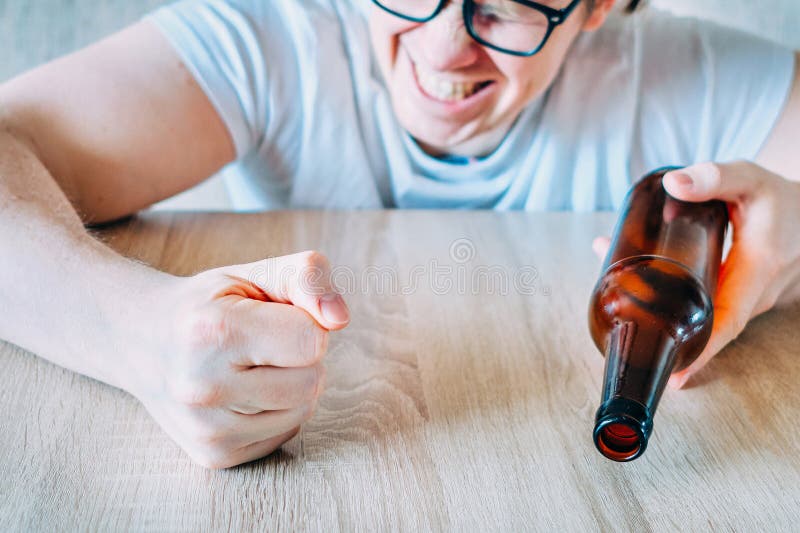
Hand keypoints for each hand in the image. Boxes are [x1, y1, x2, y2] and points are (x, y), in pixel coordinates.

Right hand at [124, 250, 349, 468]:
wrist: (142, 341)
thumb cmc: (211, 304)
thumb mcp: (255, 273)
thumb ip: (307, 277)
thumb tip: (339, 318)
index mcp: (213, 332)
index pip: (311, 340)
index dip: (305, 323)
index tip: (274, 317)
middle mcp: (203, 386)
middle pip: (312, 381)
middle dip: (301, 357)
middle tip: (262, 344)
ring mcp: (206, 429)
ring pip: (303, 410)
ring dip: (292, 385)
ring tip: (252, 366)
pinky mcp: (214, 455)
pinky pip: (286, 433)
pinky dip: (277, 412)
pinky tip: (244, 392)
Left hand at [593, 162, 799, 388]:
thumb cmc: (778, 195)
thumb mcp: (749, 178)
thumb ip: (714, 177)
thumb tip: (674, 184)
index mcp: (759, 269)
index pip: (727, 321)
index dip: (701, 350)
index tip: (677, 373)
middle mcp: (759, 292)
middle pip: (711, 327)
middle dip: (674, 340)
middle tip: (637, 349)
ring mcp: (755, 297)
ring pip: (710, 318)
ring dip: (674, 321)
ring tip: (632, 318)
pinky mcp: (747, 295)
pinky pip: (715, 309)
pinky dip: (684, 308)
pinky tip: (652, 297)